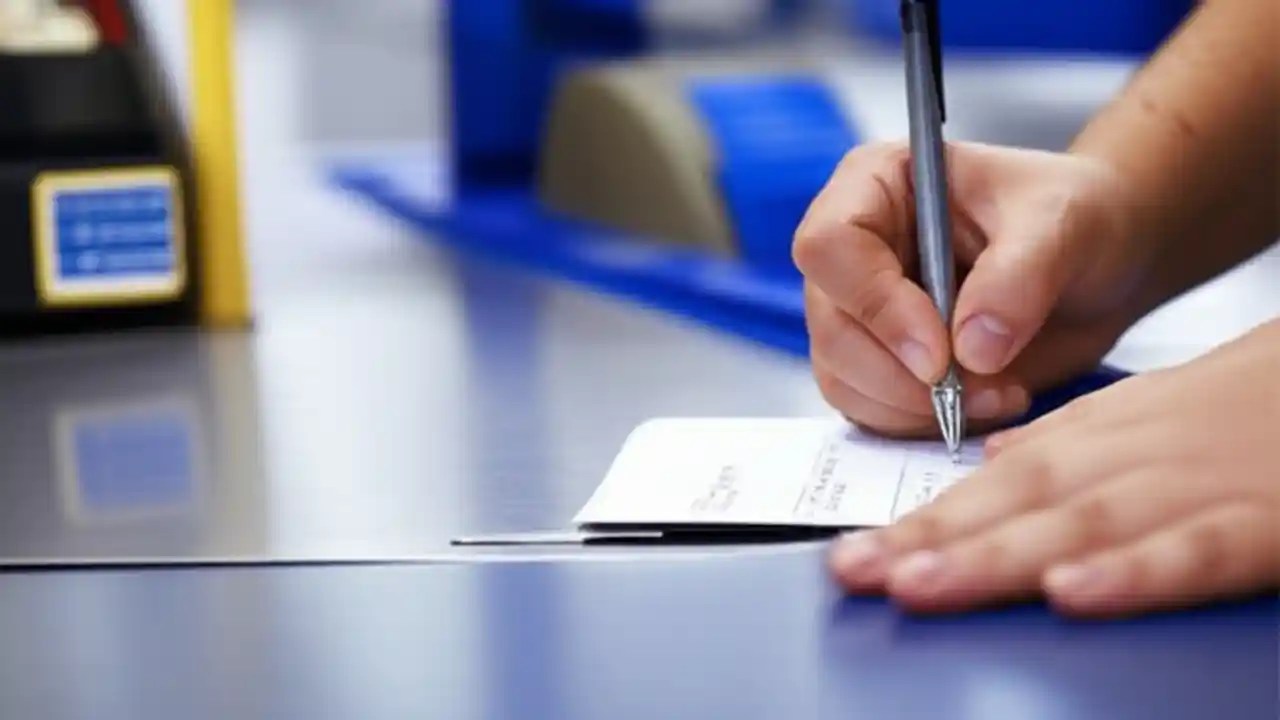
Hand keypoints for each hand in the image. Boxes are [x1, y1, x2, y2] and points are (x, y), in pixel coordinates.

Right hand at [794, 142, 1149, 436]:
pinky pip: (866, 407)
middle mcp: (852, 248)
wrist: (1100, 266)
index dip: (875, 304)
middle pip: (830, 323)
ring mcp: (858, 310)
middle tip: (976, 388)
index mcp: (877, 185)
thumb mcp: (1062, 225)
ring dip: (912, 405)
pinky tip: (980, 405)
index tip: (940, 353)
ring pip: (840, 374)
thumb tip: (971, 349)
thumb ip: (1019, 276)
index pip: (830, 245)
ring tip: (996, 395)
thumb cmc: (1076, 216)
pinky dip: (918, 422)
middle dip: (899, 373)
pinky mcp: (875, 361)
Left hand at [829, 320, 1279, 616]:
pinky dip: (1131, 573)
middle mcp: (1133, 457)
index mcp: (1104, 433)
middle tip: (856, 571)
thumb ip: (1068, 440)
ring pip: (1081, 524)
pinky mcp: (1261, 523)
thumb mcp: (1148, 412)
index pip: (994, 482)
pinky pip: (1191, 551)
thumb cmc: (1249, 403)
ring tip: (923, 582)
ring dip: (997, 555)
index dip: (923, 520)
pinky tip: (1072, 595)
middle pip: (1019, 502)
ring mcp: (1195, 488)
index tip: (858, 554)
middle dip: (932, 540)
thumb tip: (990, 463)